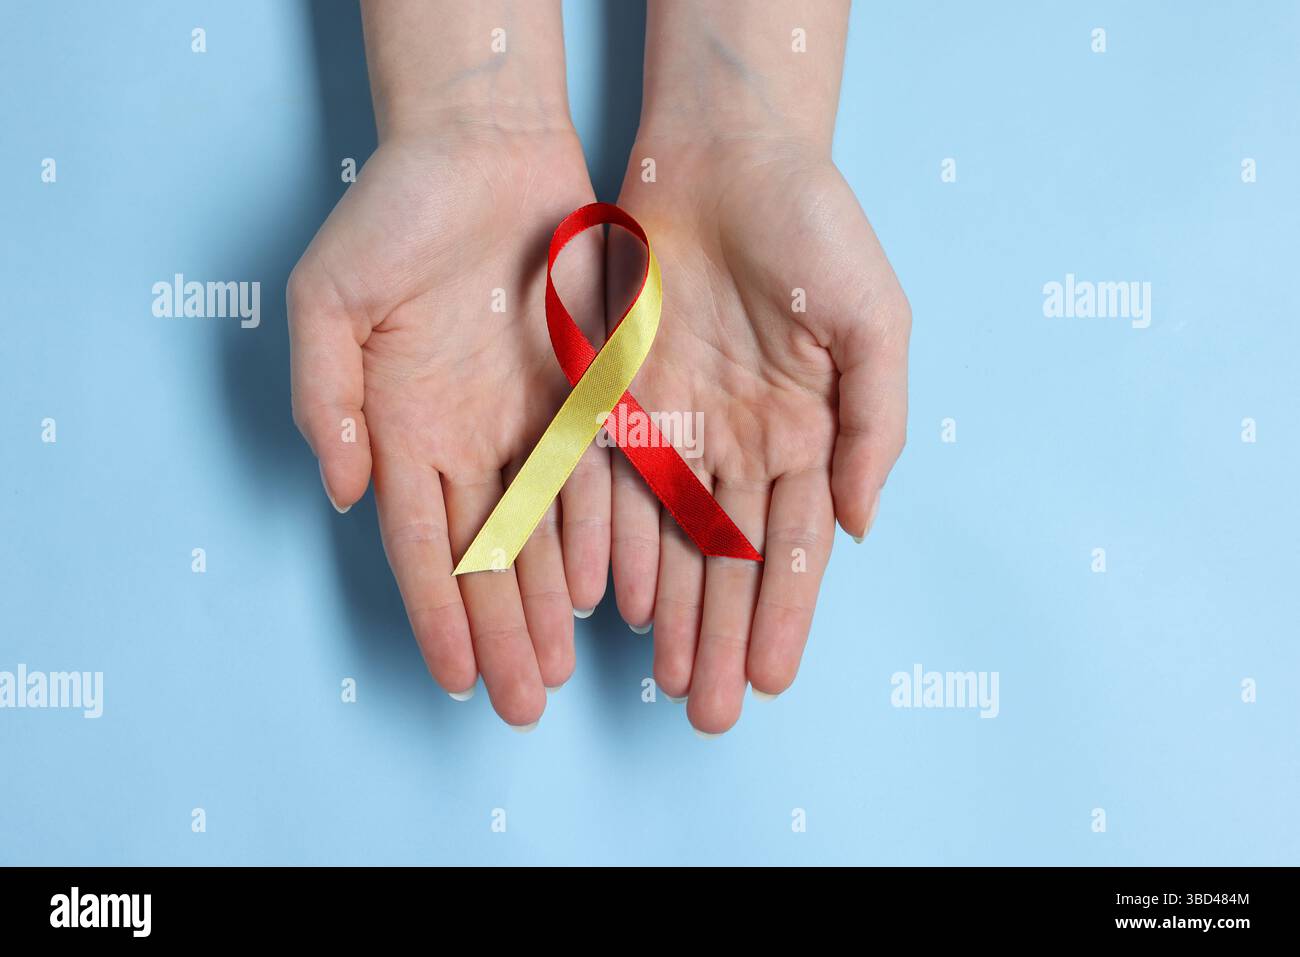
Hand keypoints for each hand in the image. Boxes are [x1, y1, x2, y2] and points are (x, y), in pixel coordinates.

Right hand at [288, 125, 609, 727]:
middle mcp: (466, 438)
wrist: (484, 148)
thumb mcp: (329, 297)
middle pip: (485, 557)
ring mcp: (526, 420)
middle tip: (523, 702)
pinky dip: (601, 533)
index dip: (437, 612)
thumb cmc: (395, 214)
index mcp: (401, 426)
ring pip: (542, 533)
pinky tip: (610, 589)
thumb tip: (341, 489)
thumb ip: (326, 396)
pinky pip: (596, 475)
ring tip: (563, 668)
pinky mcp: (584, 392)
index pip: (418, 543)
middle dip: (502, 632)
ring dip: (551, 602)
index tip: (454, 677)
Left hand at [609, 135, 909, 733]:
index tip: (772, 682)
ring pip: (670, 540)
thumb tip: (860, 527)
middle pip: (728, 561)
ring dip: (671, 613)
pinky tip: (618, 601)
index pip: (792, 546)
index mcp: (805, 432)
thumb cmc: (814, 227)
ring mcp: (677, 423)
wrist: (725, 152)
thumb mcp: (875, 321)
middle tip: (708, 714)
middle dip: (721, 637)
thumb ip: (875, 425)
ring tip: (666, 681)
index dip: (783, 616)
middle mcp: (739, 442)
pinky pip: (611, 485)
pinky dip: (615, 544)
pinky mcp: (617, 396)